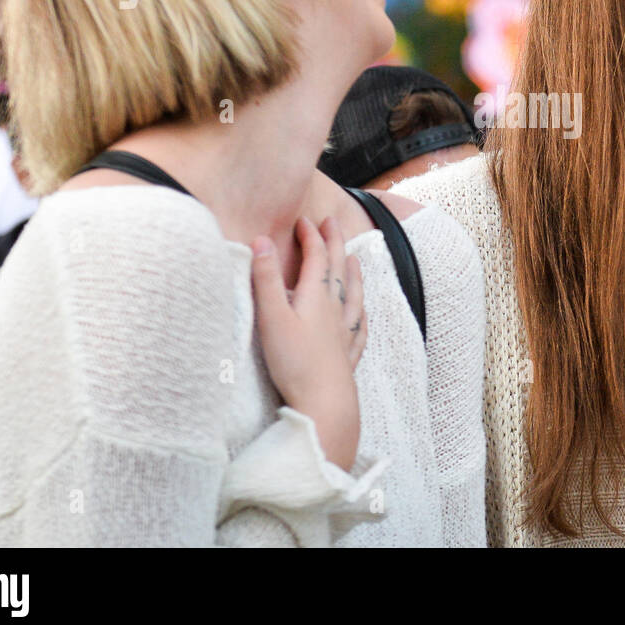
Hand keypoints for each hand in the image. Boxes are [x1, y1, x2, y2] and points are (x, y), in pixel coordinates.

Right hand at [250, 216, 366, 469]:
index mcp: (317, 298)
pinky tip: (363, 314)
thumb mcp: (272, 317)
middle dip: (335, 243)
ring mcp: (344, 334)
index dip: (311, 237)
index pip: (316, 258)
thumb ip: (265, 279)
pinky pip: (359, 328)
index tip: (304, 221)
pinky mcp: (347, 357)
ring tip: (355, 259)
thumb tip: (261, 241)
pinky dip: (361, 313)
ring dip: (353, 273)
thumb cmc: (295, 362)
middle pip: (338, 270)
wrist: (324, 403)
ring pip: (354, 295)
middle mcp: (335, 311)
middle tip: (333, 223)